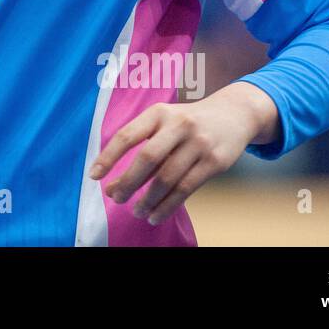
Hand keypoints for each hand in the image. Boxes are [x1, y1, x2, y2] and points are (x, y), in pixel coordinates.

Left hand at [86, 83, 277, 225]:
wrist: (234, 114)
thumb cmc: (187, 122)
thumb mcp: (164, 122)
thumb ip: (141, 147)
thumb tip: (111, 183)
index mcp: (158, 113)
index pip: (127, 135)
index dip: (108, 157)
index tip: (94, 175)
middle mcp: (178, 125)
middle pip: (147, 158)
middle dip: (127, 182)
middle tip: (116, 198)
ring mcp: (198, 143)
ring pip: (167, 178)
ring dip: (148, 199)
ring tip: (136, 211)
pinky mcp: (214, 162)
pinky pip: (186, 189)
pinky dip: (167, 206)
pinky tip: (155, 215)